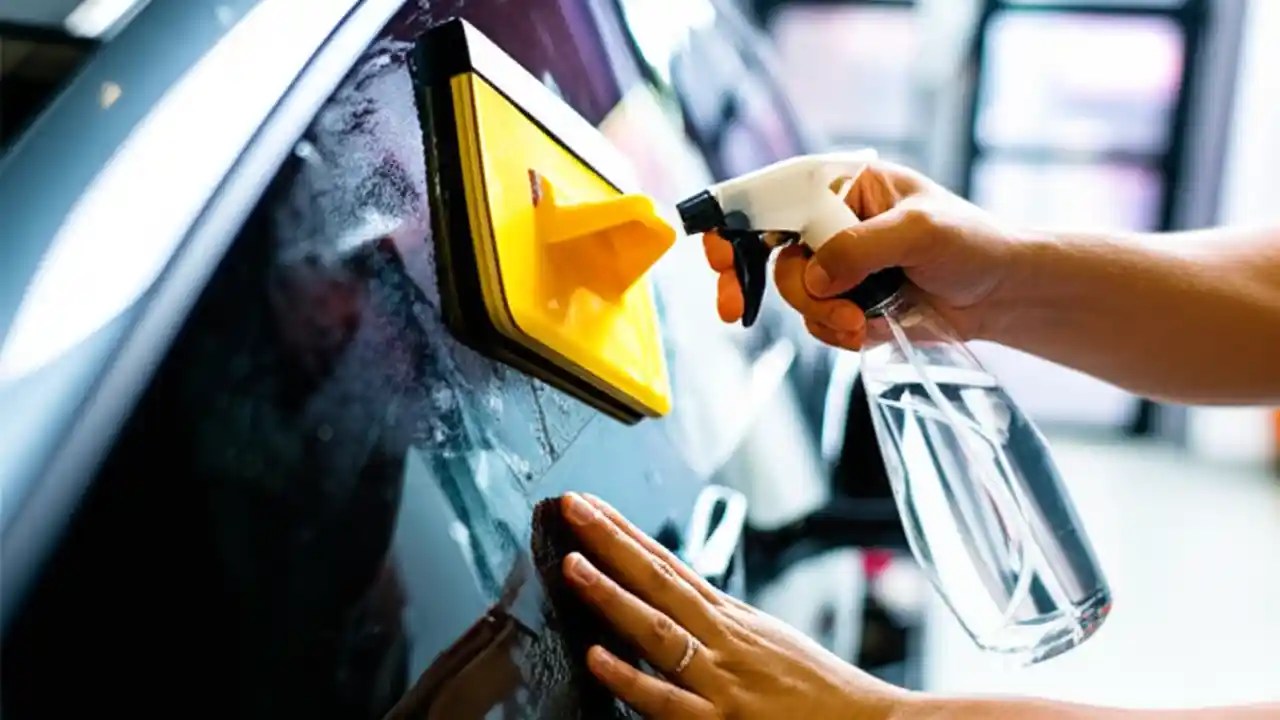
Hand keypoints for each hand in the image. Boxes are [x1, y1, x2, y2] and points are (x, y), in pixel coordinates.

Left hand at [558, 492, 912, 718]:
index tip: (592, 505)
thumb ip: (719, 623)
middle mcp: (722, 638)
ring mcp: (720, 678)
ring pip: (656, 630)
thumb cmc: (819, 690)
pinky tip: (598, 658)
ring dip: (612, 595)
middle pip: (658, 579)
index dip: (627, 533)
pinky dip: (631, 678)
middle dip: (611, 541)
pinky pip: (667, 700)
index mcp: (731, 617)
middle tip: (572, 507)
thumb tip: (677, 598)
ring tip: (572, 566)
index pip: (669, 563)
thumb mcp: (767, 640)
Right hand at [703, 161, 1024, 348]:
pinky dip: (833, 332)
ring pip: (791, 293)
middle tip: (734, 309)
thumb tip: (817, 274)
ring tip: (859, 319)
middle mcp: (829, 223)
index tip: (715, 251)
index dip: (734, 219)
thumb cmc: (971, 243)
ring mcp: (834, 267)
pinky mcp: (843, 305)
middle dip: (753, 283)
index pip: (773, 194)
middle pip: (766, 251)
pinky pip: (814, 323)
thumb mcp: (922, 230)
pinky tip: (865, 329)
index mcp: (843, 186)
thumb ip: (862, 246)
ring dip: (818, 313)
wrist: (1000, 294)